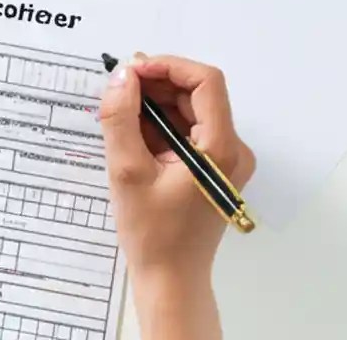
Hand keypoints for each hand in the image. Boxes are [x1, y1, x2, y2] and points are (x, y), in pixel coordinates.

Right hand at [98, 55, 254, 339]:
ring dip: (154, 105)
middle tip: (115, 91)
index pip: (205, 82)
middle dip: (155, 85)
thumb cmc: (152, 233)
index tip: (131, 71)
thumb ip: (121, 118)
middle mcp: (231, 149)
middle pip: (197, 94)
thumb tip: (121, 76)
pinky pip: (187, 130)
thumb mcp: (127, 171)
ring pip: (190, 110)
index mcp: (221, 149)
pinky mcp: (211, 167)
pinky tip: (131, 134)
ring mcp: (224, 159)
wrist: (170, 279)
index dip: (168, 67)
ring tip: (118, 115)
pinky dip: (159, 125)